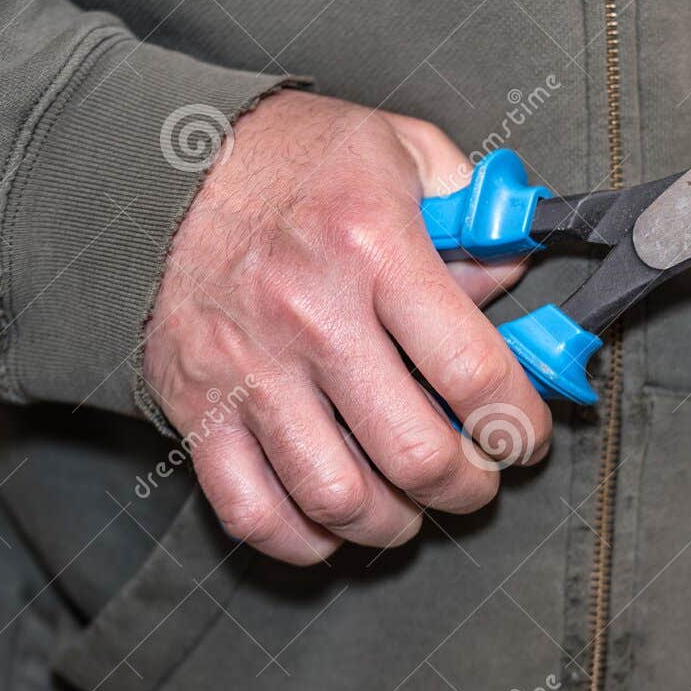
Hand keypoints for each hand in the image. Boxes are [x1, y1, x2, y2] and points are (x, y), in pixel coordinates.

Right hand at [144, 90, 552, 563]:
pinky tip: (334, 523)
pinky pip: (250, 509)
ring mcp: (248, 368)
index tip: (526, 434)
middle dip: (467, 485)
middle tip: (479, 478)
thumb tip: (516, 280)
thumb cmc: (298, 157)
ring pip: (337, 497)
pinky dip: (302, 539)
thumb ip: (474, 216)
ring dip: (394, 522)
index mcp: (374, 247)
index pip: (472, 371)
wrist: (164, 159)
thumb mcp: (405, 151)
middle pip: (413, 452)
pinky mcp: (195, 403)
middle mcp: (311, 316)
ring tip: (413, 505)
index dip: (518, 423)